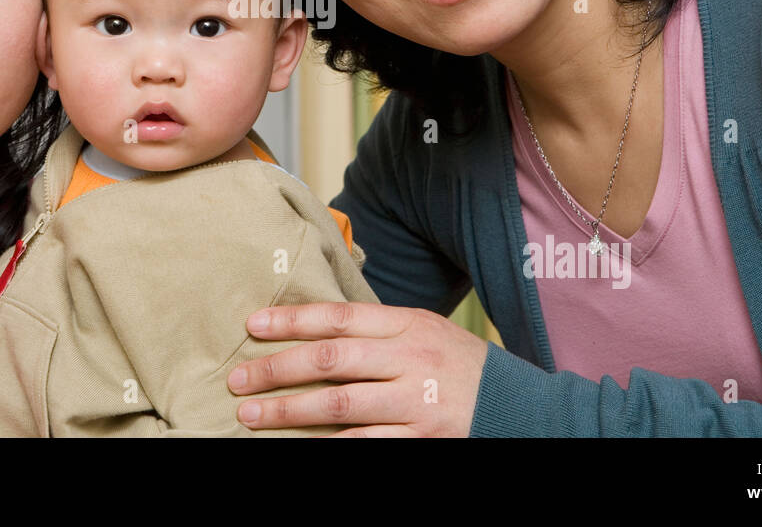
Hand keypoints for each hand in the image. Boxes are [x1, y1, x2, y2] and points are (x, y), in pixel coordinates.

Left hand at [227, 302, 489, 436]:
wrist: (523, 408)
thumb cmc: (462, 367)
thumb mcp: (425, 332)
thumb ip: (377, 331)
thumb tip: (313, 330)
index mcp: (408, 324)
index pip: (338, 317)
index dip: (291, 321)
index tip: (252, 326)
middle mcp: (410, 359)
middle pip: (330, 360)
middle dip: (276, 370)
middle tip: (238, 380)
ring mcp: (416, 402)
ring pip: (339, 406)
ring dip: (288, 411)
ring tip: (251, 416)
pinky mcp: (422, 439)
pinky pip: (364, 443)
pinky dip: (326, 446)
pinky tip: (296, 445)